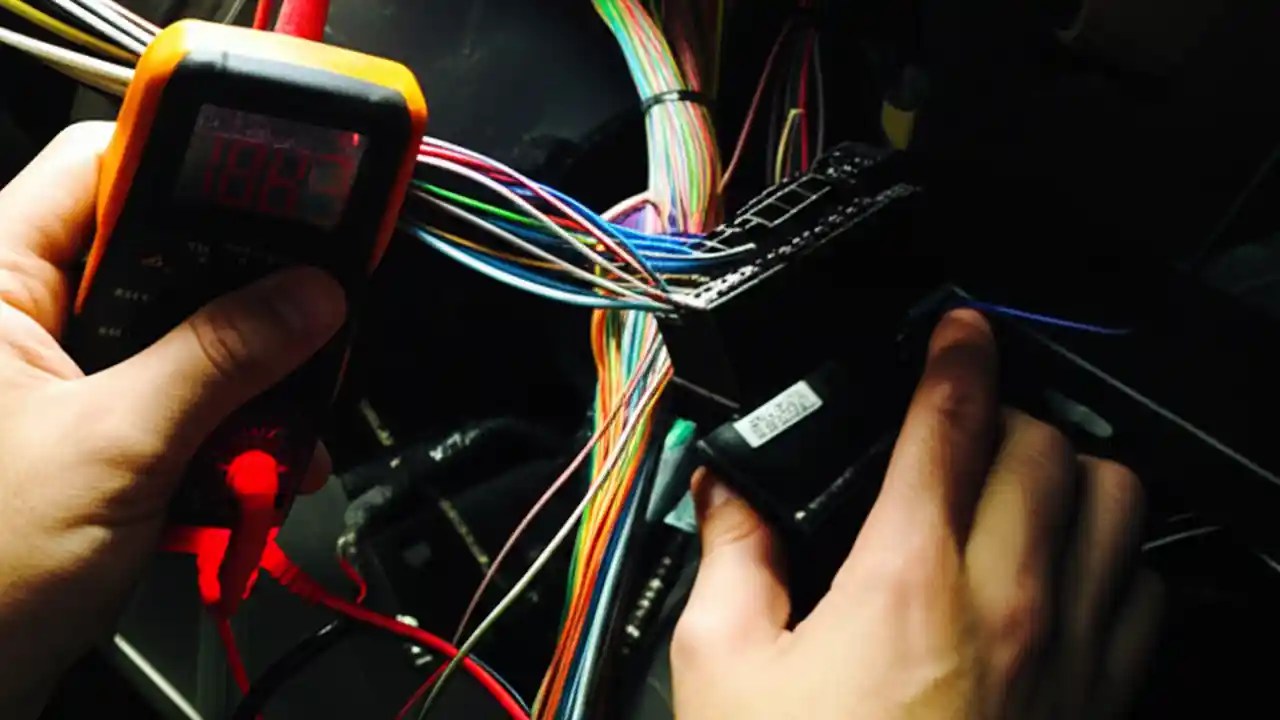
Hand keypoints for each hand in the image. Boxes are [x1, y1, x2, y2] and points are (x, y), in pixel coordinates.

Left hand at [0, 123, 345, 717]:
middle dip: (249, 300)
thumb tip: (311, 297)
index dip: (198, 162)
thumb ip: (219, 361)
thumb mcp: (115, 447)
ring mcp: (72, 369)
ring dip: (252, 382)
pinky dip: (235, 430)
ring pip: (194, 329)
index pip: (105, 164)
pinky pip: (193, 394)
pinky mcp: (107, 421)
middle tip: (310, 318)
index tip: (289, 181)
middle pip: (170, 249)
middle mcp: (33, 310)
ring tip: (283, 430)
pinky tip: (259, 470)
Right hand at [672, 310, 1161, 719]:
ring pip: (1116, 502)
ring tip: (1019, 479)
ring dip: (1072, 469)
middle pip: (1047, 443)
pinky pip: (1141, 591)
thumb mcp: (721, 667)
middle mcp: (1006, 600)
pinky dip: (1113, 555)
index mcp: (907, 577)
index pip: (952, 418)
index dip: (956, 351)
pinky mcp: (1096, 701)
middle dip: (1005, 408)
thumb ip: (730, 556)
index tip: (956, 328)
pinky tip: (1062, 566)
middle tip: (960, 421)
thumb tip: (727, 492)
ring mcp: (1065, 652)